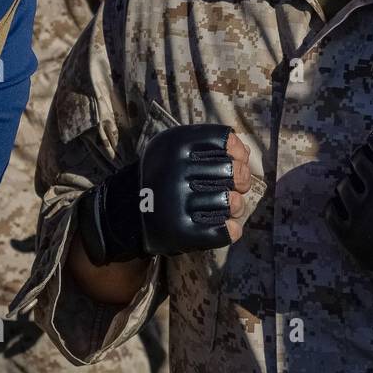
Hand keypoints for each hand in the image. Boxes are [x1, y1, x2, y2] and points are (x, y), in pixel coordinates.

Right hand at [78, 124, 251, 264]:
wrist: (126, 209)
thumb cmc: (162, 175)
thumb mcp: (175, 148)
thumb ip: (209, 144)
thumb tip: (246, 152)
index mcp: (175, 144)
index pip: (226, 141)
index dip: (238, 152)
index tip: (236, 160)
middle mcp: (176, 170)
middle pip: (235, 173)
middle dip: (241, 180)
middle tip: (233, 186)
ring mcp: (178, 202)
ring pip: (233, 202)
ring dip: (236, 206)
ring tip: (225, 206)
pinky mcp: (181, 232)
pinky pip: (226, 231)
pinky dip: (231, 229)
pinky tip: (222, 225)